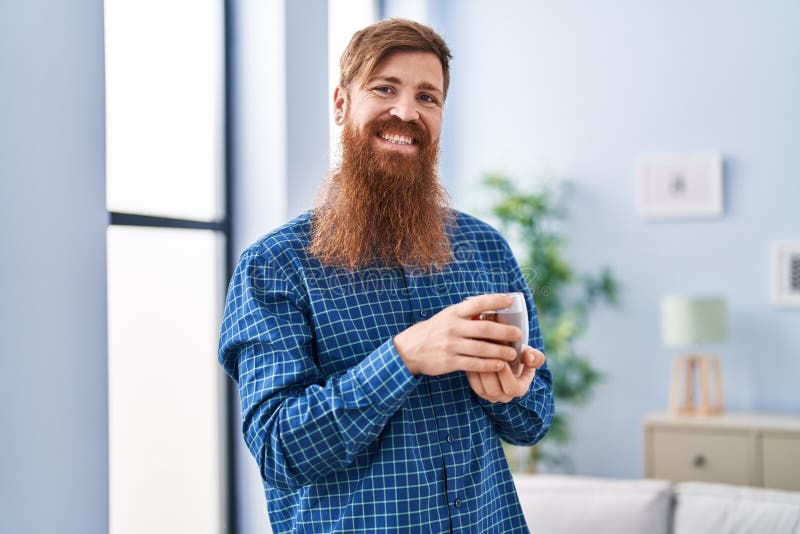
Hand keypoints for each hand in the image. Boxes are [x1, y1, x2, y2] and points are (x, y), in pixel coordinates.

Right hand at [393, 294, 521, 375]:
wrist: (409, 349)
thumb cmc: (435, 331)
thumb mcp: (447, 316)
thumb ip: (466, 314)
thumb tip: (492, 308)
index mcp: (453, 313)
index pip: (478, 303)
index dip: (495, 300)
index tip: (511, 300)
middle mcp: (452, 327)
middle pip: (485, 328)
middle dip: (505, 331)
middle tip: (518, 334)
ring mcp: (450, 345)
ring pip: (482, 348)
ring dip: (501, 351)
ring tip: (512, 354)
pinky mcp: (449, 362)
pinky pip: (474, 364)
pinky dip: (489, 365)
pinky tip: (499, 365)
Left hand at [466, 346, 545, 402]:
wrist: (506, 356)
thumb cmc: (520, 355)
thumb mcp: (530, 354)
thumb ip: (535, 356)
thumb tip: (528, 357)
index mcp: (519, 390)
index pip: (512, 387)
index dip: (506, 374)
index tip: (501, 359)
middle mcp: (504, 396)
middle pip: (493, 389)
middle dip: (489, 372)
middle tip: (484, 356)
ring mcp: (490, 395)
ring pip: (481, 388)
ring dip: (478, 372)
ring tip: (476, 356)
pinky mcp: (479, 389)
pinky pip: (473, 383)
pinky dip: (471, 372)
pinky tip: (470, 358)